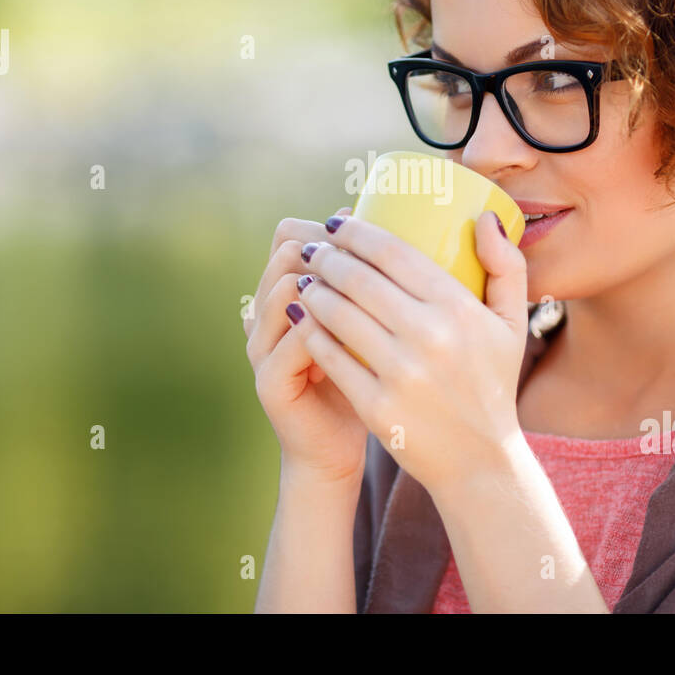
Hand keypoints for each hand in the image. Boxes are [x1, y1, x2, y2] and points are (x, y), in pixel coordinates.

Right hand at [245, 206, 369, 483]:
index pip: (290, 234)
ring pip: (284, 288)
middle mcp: (266, 312)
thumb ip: (380, 288)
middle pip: (285, 252)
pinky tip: (367, 331)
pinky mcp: (269, 379)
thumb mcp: (374, 329)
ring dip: (330, 283)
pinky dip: (330, 328)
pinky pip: (295, 339)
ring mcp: (261, 345)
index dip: (329, 225)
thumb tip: (413, 238)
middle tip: (378, 256)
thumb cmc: (364, 384)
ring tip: (374, 289)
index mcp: (288, 293)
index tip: (372, 224)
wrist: (337, 450)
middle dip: (332, 248)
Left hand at [291, 209, 528, 495]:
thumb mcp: (512, 325)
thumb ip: (507, 265)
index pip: (395, 254)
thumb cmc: (493, 383)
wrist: (480, 461)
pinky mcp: (376, 406)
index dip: (357, 232)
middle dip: (327, 257)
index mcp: (461, 310)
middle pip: (360, 280)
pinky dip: (311, 332)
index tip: (337, 223)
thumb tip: (484, 215)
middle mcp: (430, 338)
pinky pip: (331, 356)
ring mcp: (400, 374)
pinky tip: (302, 317)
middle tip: (313, 249)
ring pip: (339, 315)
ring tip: (305, 279)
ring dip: (314, 290)